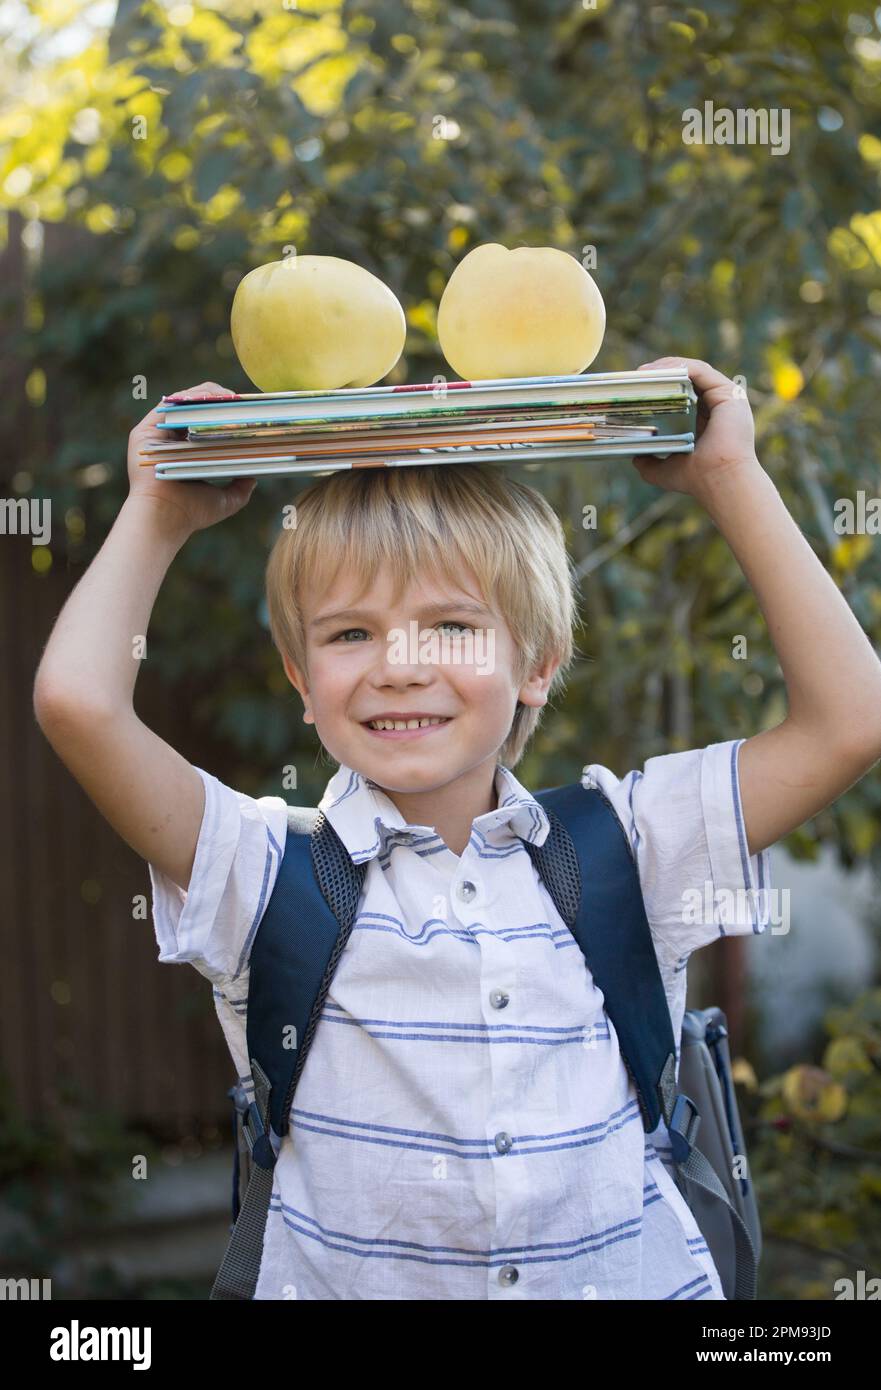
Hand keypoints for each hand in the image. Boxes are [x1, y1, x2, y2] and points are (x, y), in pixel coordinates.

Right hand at [126, 382, 256, 536]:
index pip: (205, 425)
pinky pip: (169, 405)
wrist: (164, 519)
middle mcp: (169, 440)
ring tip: (230, 397)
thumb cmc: (191, 512)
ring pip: (182, 403)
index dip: (226, 415)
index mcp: (184, 453)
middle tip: (243, 402)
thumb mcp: (225, 500)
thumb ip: (240, 488)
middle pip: (194, 410)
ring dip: (207, 395)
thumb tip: (254, 476)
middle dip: (220, 402)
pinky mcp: (145, 430)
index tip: (249, 413)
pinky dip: (189, 397)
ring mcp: (156, 434)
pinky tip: (210, 398)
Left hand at [630, 357, 758, 498]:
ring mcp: (725, 397)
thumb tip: (634, 455)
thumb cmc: (696, 478)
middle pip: (687, 380)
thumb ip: (649, 462)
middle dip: (661, 374)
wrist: (719, 481)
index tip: (637, 388)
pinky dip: (679, 366)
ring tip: (643, 371)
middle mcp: (717, 407)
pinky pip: (699, 370)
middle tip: (636, 375)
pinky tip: (659, 370)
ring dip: (667, 367)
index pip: (683, 395)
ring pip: (693, 371)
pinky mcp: (727, 392)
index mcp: (706, 422)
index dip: (661, 388)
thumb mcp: (663, 471)